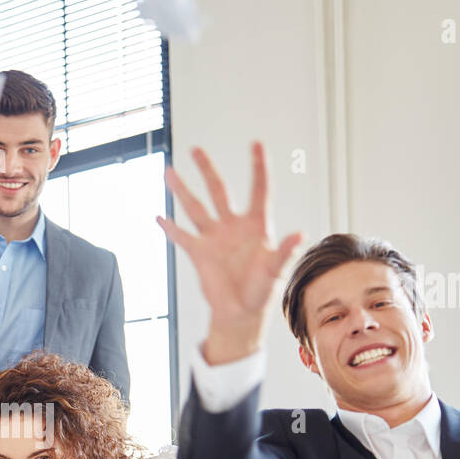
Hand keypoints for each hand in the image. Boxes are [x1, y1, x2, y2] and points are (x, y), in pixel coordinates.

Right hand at [157, 144, 301, 364]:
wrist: (240, 314)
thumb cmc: (261, 292)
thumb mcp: (275, 272)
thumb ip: (285, 252)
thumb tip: (300, 234)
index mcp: (256, 226)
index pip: (259, 190)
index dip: (258, 167)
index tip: (256, 144)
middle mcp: (233, 227)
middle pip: (219, 191)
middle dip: (207, 170)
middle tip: (196, 150)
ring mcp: (214, 238)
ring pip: (196, 208)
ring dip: (182, 191)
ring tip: (169, 172)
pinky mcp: (199, 253)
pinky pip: (182, 237)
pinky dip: (170, 228)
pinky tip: (159, 217)